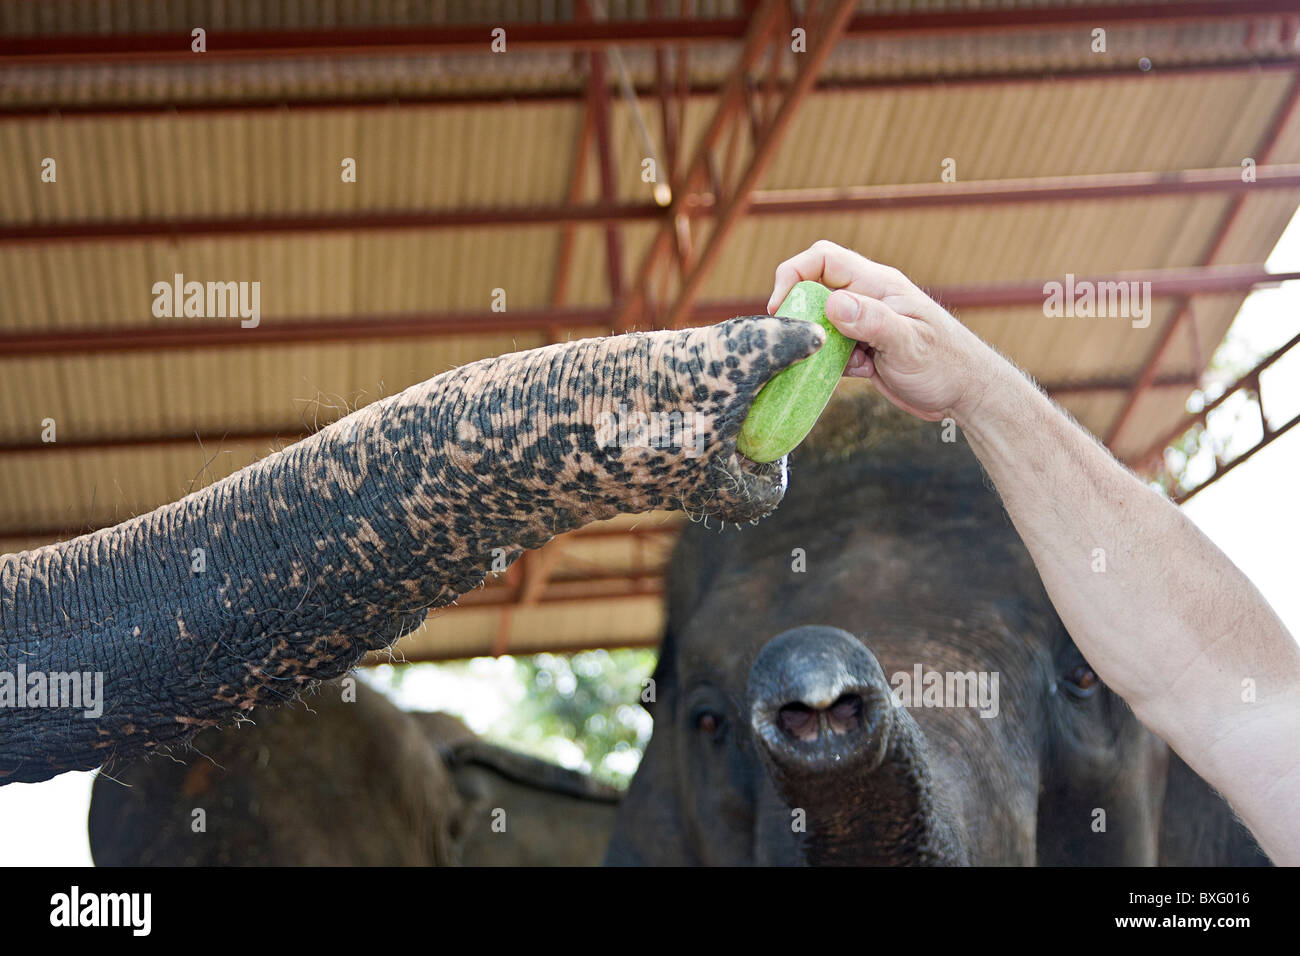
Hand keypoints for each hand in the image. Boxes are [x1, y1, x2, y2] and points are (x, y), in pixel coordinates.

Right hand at [768, 240, 995, 422]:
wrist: (968, 394)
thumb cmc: (947, 364)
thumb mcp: (909, 343)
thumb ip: (873, 322)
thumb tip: (833, 304)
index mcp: (877, 285)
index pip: (823, 259)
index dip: (794, 275)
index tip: (781, 308)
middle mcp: (867, 299)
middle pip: (814, 289)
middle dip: (799, 313)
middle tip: (794, 341)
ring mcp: (864, 325)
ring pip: (819, 323)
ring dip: (813, 343)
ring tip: (823, 364)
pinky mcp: (863, 350)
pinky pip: (830, 350)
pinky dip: (826, 364)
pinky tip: (847, 377)